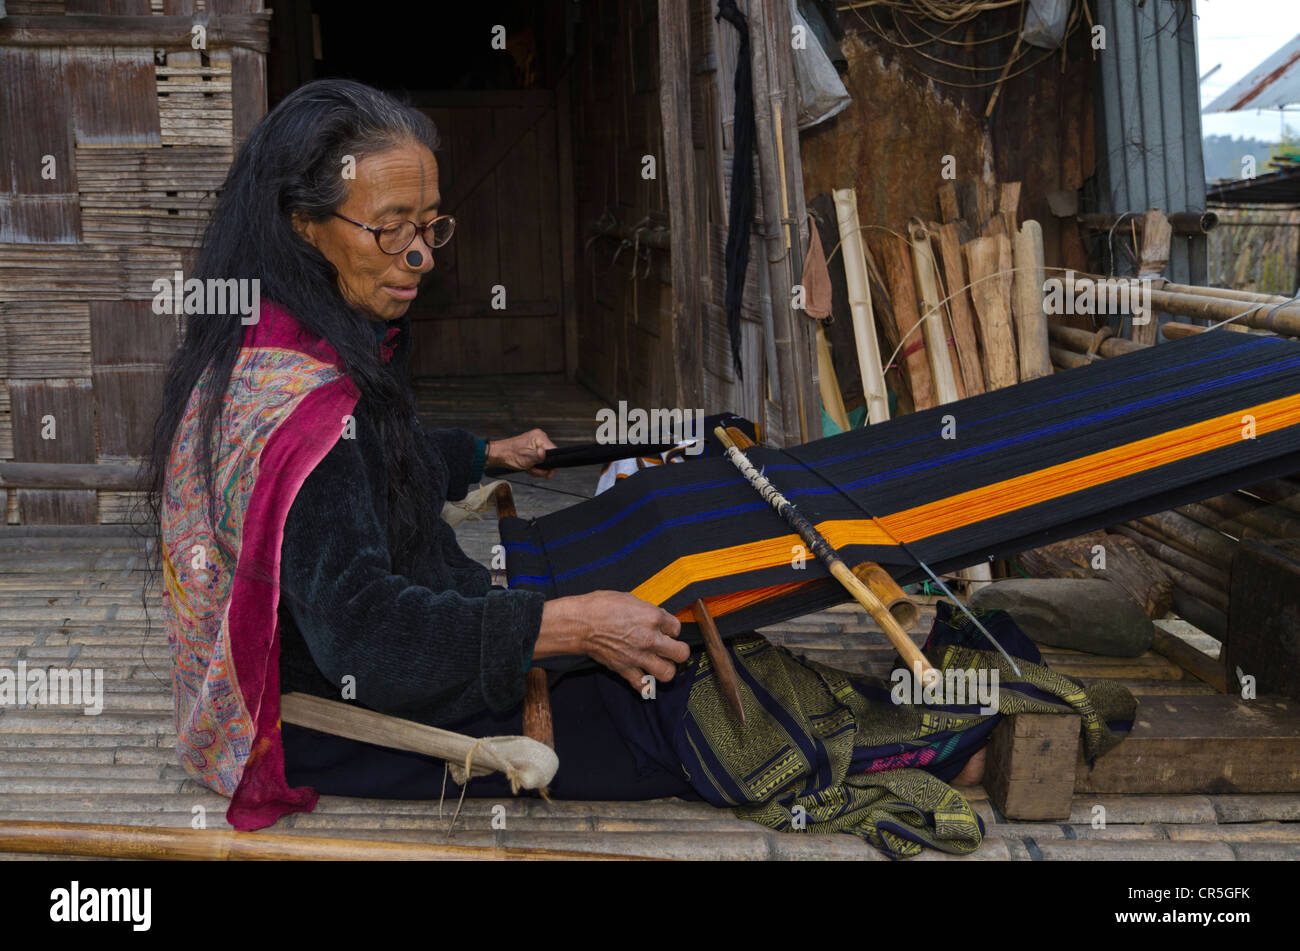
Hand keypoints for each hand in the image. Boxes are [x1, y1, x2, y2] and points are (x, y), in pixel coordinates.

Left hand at [487, 428, 556, 477]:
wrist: (500, 455)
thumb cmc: (510, 455)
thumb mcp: (526, 458)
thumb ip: (539, 457)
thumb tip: (545, 455)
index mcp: (539, 437)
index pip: (554, 451)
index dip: (552, 464)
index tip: (548, 472)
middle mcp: (540, 438)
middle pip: (551, 457)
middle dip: (543, 467)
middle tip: (533, 470)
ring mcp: (537, 443)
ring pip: (545, 460)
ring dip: (538, 468)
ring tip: (529, 468)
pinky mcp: (534, 448)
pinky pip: (540, 459)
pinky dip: (535, 465)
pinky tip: (529, 466)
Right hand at [536, 591, 690, 692]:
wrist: (579, 623)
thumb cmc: (600, 606)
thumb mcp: (629, 599)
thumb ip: (647, 610)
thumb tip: (656, 618)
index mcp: (652, 617)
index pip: (677, 627)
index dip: (670, 628)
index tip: (663, 629)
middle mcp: (649, 638)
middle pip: (681, 653)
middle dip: (679, 651)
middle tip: (671, 649)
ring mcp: (638, 656)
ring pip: (668, 673)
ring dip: (666, 668)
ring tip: (659, 663)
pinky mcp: (625, 669)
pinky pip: (643, 686)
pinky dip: (646, 685)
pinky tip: (645, 678)